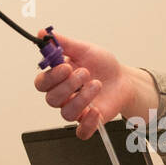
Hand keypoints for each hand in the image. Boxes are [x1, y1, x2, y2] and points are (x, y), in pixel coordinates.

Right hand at [32, 31, 150, 138]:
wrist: (123, 78)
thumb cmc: (102, 65)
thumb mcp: (84, 49)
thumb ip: (63, 43)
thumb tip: (43, 33)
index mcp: (58, 79)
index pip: (42, 83)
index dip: (51, 77)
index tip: (66, 66)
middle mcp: (64, 96)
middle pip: (52, 99)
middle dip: (68, 86)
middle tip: (85, 73)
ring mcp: (77, 110)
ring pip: (66, 114)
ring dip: (81, 99)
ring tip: (96, 84)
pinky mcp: (90, 122)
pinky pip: (81, 132)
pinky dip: (88, 124)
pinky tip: (96, 110)